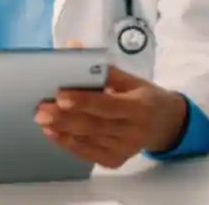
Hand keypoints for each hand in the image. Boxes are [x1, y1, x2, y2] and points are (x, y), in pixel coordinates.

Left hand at [35, 65, 187, 168]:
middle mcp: (134, 131)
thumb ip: (101, 67)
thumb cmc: (144, 97)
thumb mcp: (131, 79)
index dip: (83, 102)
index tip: (60, 96)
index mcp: (140, 106)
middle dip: (65, 118)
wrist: (166, 124)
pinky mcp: (116, 160)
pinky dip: (69, 144)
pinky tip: (54, 133)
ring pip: (89, 141)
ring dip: (63, 131)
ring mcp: (125, 149)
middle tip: (41, 110)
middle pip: (94, 126)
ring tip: (42, 120)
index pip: (107, 105)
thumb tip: (72, 48)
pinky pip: (89, 154)